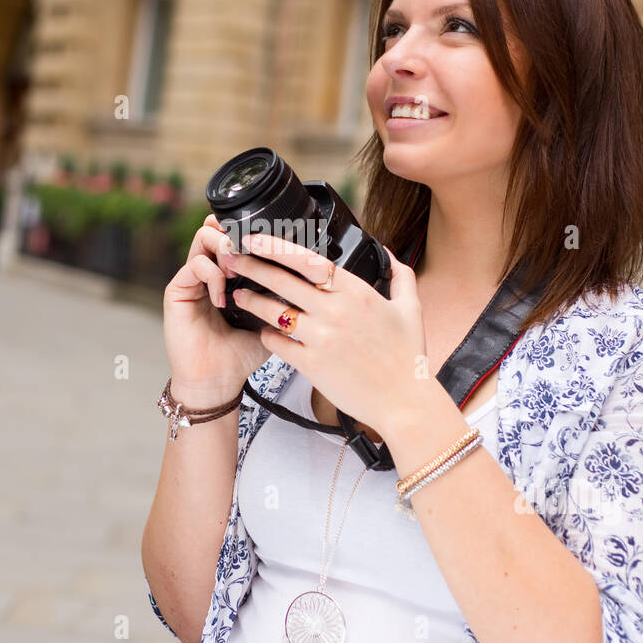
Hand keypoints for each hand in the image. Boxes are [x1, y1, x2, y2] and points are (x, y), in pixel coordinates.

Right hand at [162, 214, 269, 401]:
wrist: (217, 381)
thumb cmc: (241, 354)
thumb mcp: (268, 318)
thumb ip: (278, 294)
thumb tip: (302, 269)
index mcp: (228, 275)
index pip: (235, 236)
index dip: (250, 232)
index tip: (269, 241)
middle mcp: (209, 272)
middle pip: (217, 228)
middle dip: (236, 233)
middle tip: (249, 253)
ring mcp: (192, 279)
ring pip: (203, 237)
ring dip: (224, 248)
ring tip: (235, 271)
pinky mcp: (177, 290)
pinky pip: (194, 265)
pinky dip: (212, 275)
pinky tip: (221, 299)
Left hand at [228, 233, 428, 437]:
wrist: (405, 403)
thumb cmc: (407, 358)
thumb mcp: (411, 309)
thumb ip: (400, 276)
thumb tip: (388, 253)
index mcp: (357, 293)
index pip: (309, 261)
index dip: (277, 248)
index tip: (256, 239)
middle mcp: (336, 311)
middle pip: (283, 281)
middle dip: (252, 267)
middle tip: (231, 258)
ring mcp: (321, 339)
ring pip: (274, 312)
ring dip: (252, 301)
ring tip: (238, 295)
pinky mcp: (312, 365)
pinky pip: (278, 344)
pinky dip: (267, 336)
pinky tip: (262, 331)